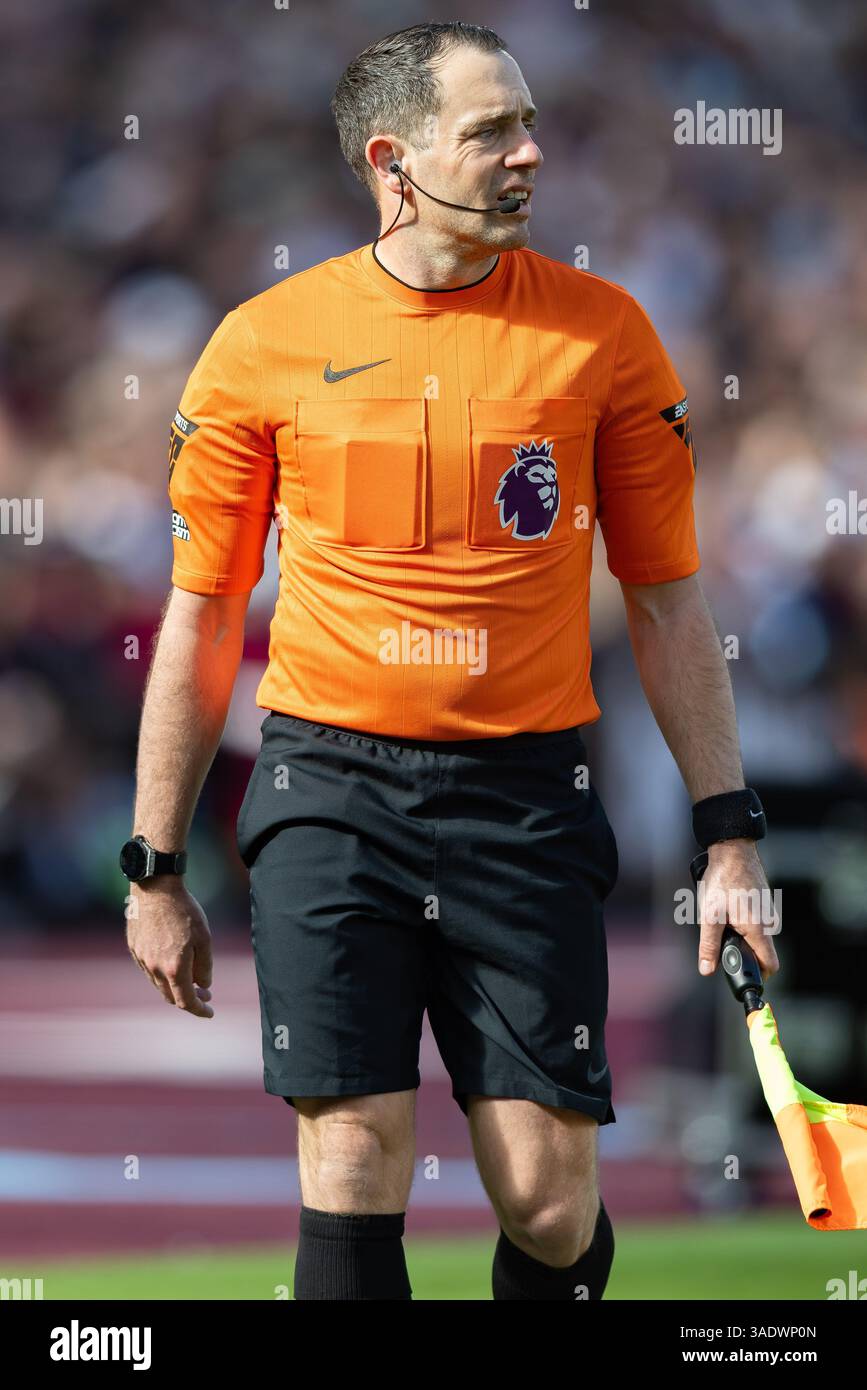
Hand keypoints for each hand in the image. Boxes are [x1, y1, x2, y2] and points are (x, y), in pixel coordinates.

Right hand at [126, 878, 213, 1016]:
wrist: (156, 888)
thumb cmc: (184, 911)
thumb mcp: (204, 938)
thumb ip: (204, 967)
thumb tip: (203, 986)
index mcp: (173, 968)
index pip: (186, 1001)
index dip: (199, 1010)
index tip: (210, 1012)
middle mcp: (154, 968)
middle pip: (170, 996)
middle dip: (188, 998)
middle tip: (204, 993)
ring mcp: (141, 959)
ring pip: (158, 983)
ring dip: (174, 986)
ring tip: (190, 978)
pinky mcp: (134, 948)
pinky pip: (149, 969)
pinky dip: (162, 973)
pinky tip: (173, 962)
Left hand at [697, 840, 779, 982]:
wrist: (733, 849)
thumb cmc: (723, 879)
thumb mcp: (710, 914)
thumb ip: (709, 944)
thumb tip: (707, 970)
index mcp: (758, 929)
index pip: (770, 965)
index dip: (755, 974)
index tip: (738, 973)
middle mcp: (768, 922)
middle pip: (759, 952)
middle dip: (740, 951)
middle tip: (720, 939)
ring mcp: (767, 912)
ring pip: (754, 936)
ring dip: (738, 935)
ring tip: (721, 918)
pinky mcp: (762, 904)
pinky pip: (753, 923)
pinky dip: (740, 922)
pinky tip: (726, 908)